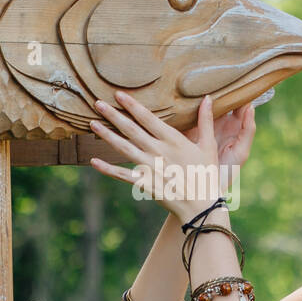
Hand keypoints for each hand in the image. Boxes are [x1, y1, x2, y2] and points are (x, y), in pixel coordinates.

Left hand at [88, 91, 241, 221]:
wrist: (201, 206)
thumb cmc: (207, 174)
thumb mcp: (209, 146)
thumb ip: (206, 120)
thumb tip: (207, 97)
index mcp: (174, 140)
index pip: (148, 118)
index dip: (132, 105)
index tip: (118, 94)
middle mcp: (159, 151)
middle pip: (131, 130)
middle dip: (113, 115)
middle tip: (97, 103)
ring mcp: (149, 168)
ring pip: (124, 148)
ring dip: (107, 135)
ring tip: (92, 123)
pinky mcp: (144, 183)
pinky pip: (122, 175)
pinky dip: (107, 169)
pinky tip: (93, 161)